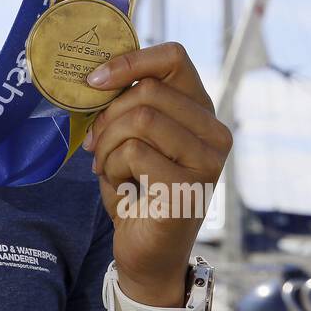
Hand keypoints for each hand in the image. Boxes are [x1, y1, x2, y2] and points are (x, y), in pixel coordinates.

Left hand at [81, 42, 230, 305]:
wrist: (146, 252)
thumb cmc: (136, 190)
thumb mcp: (132, 138)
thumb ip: (126, 105)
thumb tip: (96, 75)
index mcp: (201, 111)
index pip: (173, 57)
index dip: (129, 61)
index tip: (95, 81)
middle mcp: (214, 132)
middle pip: (147, 90)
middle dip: (107, 117)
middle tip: (95, 146)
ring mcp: (207, 160)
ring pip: (139, 118)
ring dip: (107, 145)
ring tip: (110, 168)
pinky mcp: (189, 186)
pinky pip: (133, 152)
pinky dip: (112, 168)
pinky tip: (122, 188)